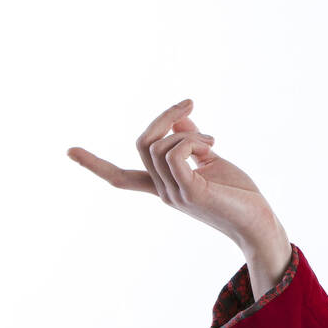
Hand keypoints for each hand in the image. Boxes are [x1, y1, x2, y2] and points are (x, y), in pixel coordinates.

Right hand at [67, 98, 283, 250]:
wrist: (259, 223)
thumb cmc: (239, 196)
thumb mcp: (212, 162)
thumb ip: (192, 142)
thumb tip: (180, 119)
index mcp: (164, 186)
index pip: (120, 178)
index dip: (94, 164)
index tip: (68, 151)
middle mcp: (163, 191)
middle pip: (142, 143)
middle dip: (163, 116)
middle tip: (189, 104)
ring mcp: (174, 193)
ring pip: (158, 145)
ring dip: (186, 130)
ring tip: (213, 141)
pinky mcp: (190, 192)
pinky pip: (174, 153)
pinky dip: (190, 140)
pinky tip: (211, 147)